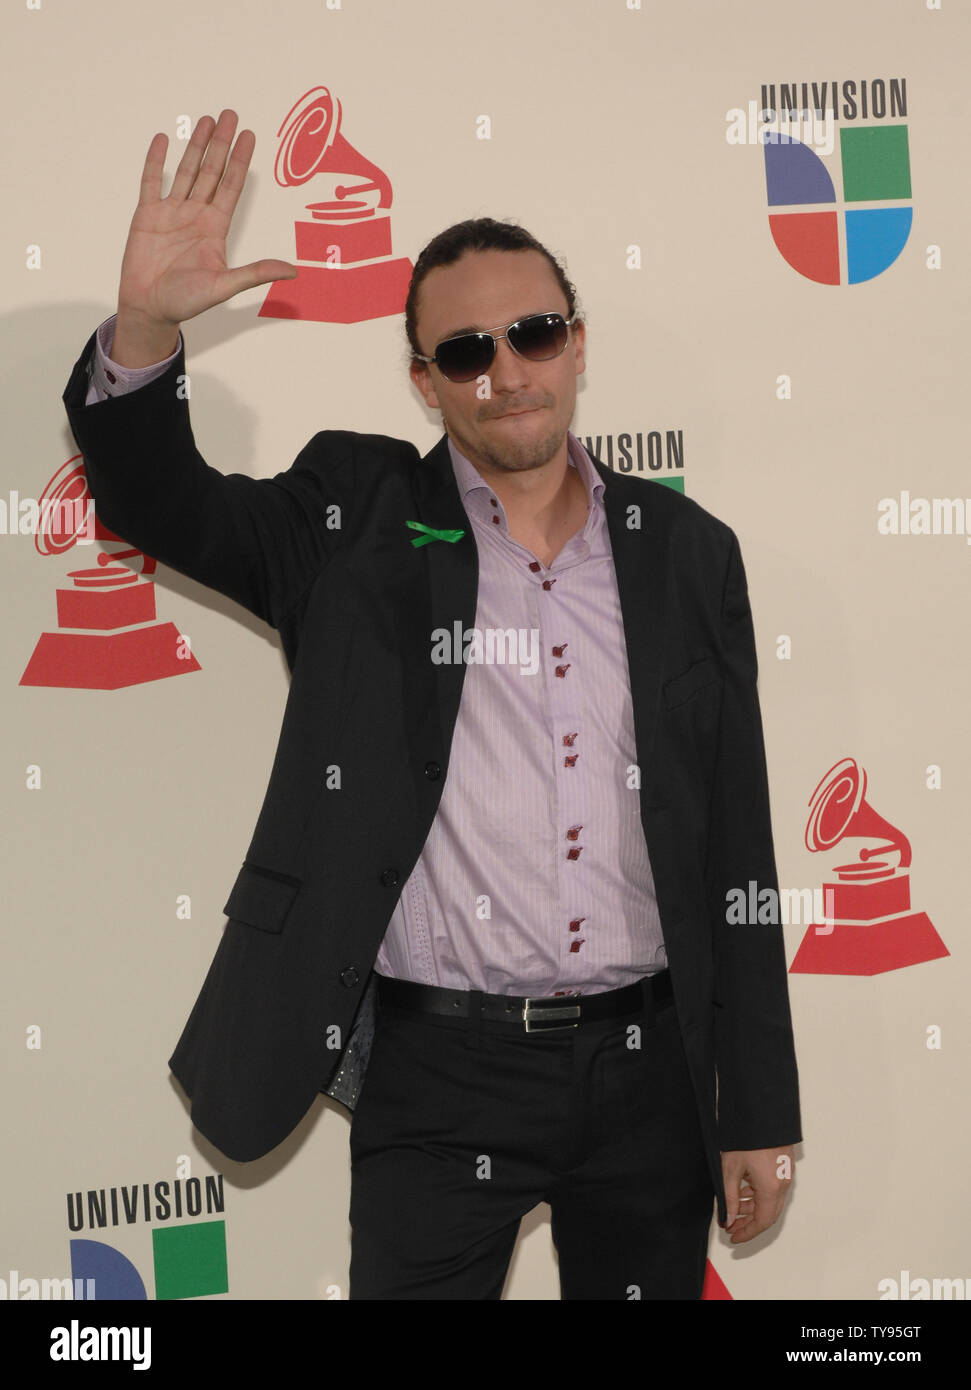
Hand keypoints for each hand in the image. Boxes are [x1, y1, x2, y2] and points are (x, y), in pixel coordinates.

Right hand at [116, 108, 296, 334]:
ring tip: (205, 119)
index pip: (231, 186)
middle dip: (221, 143)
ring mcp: (171, 213)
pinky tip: (163, 139)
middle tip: (230, 114)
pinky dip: (156, 161)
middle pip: (211, 171)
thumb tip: (293, 271)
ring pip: (186, 170)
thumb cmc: (186, 302)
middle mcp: (195, 215)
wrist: (150, 308)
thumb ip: (256, 272)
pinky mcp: (146, 215)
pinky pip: (151, 182)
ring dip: (195, 145)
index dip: (240, 161)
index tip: (249, 136)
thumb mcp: (225, 285)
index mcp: (215, 228)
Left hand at [719, 1145, 793, 1243]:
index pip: (761, 1222)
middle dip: (749, 1223)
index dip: (747, 1232)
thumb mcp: (731, 1168)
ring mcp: (786, 1175)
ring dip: (753, 1209)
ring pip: (771, 1202)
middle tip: (732, 1226)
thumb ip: (729, 1197)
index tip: (734, 1236)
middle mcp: (783, 1184)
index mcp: (771, 1188)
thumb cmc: (747, 1136)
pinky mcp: (784, 1166)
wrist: (762, 1111)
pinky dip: (759, 1196)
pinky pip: (774, 1190)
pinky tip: (744, 1192)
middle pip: (768, 1214)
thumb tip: (729, 1218)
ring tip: (734, 1209)